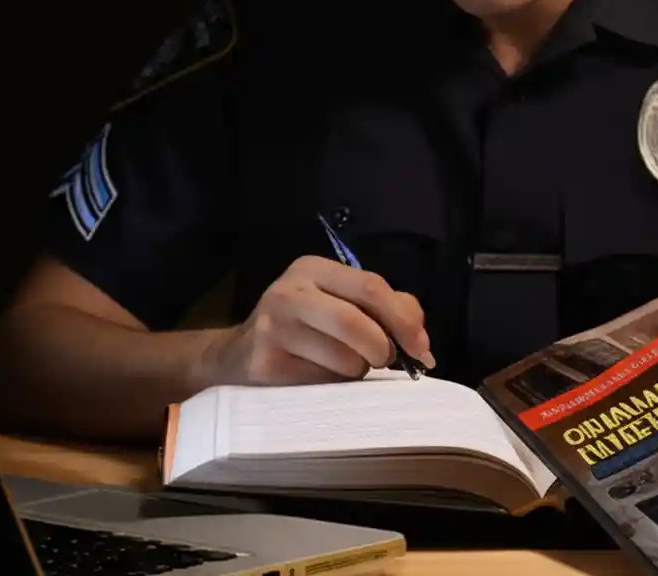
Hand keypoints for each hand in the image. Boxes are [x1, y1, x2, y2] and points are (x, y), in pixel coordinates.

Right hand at [197, 256, 435, 386]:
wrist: (236, 358)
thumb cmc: (303, 329)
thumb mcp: (339, 303)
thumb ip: (387, 309)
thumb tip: (421, 341)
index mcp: (313, 269)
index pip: (371, 287)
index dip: (404, 321)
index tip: (422, 350)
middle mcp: (289, 292)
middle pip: (355, 322)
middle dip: (381, 348)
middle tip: (382, 361)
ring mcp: (272, 328)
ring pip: (343, 358)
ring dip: (357, 371)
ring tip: (343, 367)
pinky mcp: (265, 365)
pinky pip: (322, 382)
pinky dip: (334, 387)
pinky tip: (319, 379)